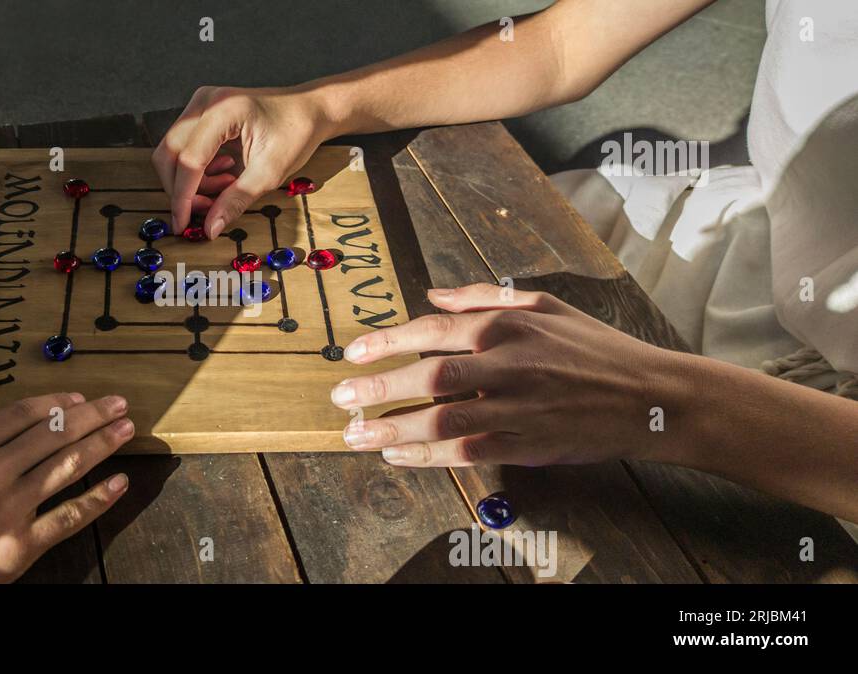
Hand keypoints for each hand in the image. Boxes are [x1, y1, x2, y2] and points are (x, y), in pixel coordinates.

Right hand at [0, 393, 131, 582]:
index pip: (20, 415)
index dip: (55, 402)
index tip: (77, 397)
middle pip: (53, 433)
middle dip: (91, 415)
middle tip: (118, 404)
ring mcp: (7, 511)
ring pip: (66, 466)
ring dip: (102, 444)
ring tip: (126, 429)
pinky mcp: (18, 548)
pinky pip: (68, 518)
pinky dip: (98, 500)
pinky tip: (119, 484)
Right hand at [153, 85, 337, 238]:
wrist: (309, 110)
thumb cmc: (296, 133)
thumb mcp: (269, 173)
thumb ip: (236, 200)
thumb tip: (209, 229)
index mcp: (224, 110)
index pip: (189, 159)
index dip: (182, 197)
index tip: (182, 225)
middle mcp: (206, 101)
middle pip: (169, 152)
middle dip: (182, 189)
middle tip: (206, 210)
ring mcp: (202, 104)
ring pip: (173, 151)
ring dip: (190, 181)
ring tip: (226, 187)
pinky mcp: (202, 112)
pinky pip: (184, 146)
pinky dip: (197, 170)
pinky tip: (225, 174)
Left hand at [331, 283, 698, 466]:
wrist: (650, 396)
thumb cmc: (594, 348)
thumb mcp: (544, 305)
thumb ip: (484, 297)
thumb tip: (434, 296)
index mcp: (507, 326)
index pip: (433, 331)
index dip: (388, 343)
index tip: (353, 354)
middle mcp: (508, 363)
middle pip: (430, 376)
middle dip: (378, 387)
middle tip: (340, 398)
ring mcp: (518, 406)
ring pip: (443, 418)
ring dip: (393, 427)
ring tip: (356, 434)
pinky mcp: (527, 443)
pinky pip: (467, 451)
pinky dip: (428, 454)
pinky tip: (399, 455)